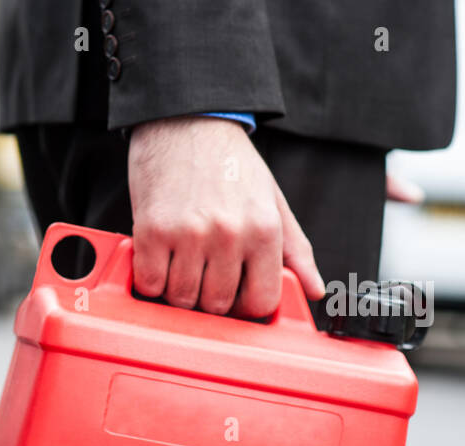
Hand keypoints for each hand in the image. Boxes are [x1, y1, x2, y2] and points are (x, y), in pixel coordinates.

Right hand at [127, 116, 323, 317]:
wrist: (185, 120)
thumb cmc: (228, 161)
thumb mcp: (271, 200)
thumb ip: (294, 249)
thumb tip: (315, 289)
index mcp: (263, 229)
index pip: (260, 302)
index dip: (245, 306)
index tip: (234, 296)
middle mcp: (228, 233)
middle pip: (216, 305)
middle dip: (208, 297)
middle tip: (202, 274)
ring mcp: (188, 234)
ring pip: (180, 299)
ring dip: (177, 290)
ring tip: (180, 263)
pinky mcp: (151, 231)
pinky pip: (149, 284)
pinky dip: (150, 279)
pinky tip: (158, 258)